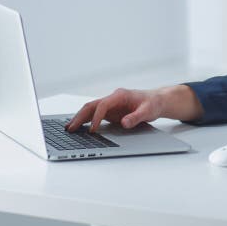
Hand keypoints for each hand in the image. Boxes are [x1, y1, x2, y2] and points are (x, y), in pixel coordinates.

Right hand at [65, 85, 203, 132]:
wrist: (157, 101)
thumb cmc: (153, 104)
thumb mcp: (148, 111)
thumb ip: (136, 117)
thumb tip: (124, 123)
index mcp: (120, 95)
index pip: (103, 105)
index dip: (96, 117)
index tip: (92, 129)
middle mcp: (112, 98)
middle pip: (92, 106)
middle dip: (80, 117)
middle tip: (70, 129)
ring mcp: (110, 105)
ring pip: (91, 110)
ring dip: (80, 118)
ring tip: (69, 129)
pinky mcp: (110, 111)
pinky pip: (94, 115)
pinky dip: (85, 121)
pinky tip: (79, 128)